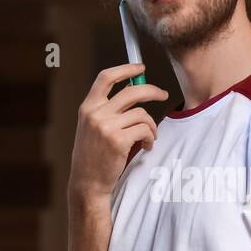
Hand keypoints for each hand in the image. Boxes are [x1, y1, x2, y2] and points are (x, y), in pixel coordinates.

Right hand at [68, 63, 168, 203]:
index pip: (106, 77)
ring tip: (149, 137)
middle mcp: (95, 114)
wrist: (87, 183)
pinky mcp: (119, 140)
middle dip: (152, 91)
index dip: (126, 68)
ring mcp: (106, 127)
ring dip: (151, 125)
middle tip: (163, 95)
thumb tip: (134, 90)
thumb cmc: (93, 156)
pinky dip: (150, 138)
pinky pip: (145, 130)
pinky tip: (146, 146)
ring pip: (142, 114)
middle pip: (132, 91)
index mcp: (87, 107)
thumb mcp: (92, 127)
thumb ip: (108, 109)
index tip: (140, 68)